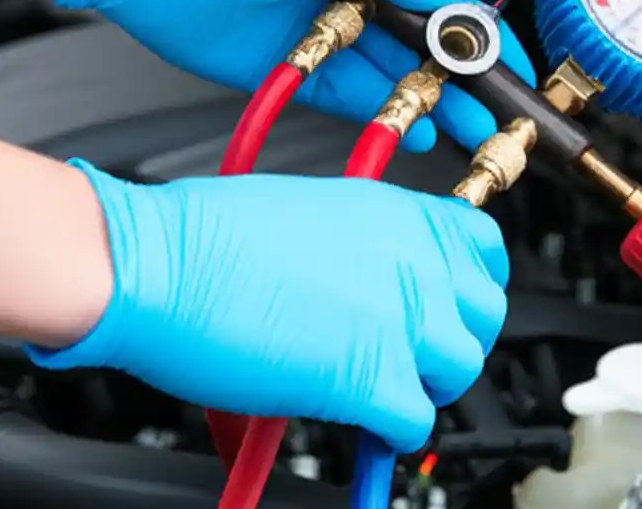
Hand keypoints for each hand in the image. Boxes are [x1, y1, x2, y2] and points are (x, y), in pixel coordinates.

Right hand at [26, 160, 508, 451]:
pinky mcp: (370, 375)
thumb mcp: (309, 212)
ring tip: (378, 388)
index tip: (451, 305)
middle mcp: (409, 258)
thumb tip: (377, 282)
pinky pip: (415, 422)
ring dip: (421, 387)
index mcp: (395, 211)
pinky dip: (389, 430)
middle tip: (412, 355)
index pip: (485, 248)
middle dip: (451, 341)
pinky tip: (356, 416)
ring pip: (459, 371)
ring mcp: (397, 316)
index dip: (469, 285)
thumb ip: (364, 245)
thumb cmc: (203, 238)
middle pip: (485, 315)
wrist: (156, 265)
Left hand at [55, 0, 536, 151]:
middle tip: (495, 113)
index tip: (508, 64)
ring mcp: (319, 34)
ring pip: (387, 76)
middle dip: (461, 80)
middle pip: (417, 46)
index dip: (475, 34)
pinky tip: (411, 127)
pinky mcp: (290, 68)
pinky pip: (346, 98)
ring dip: (427, 103)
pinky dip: (380, 115)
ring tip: (464, 130)